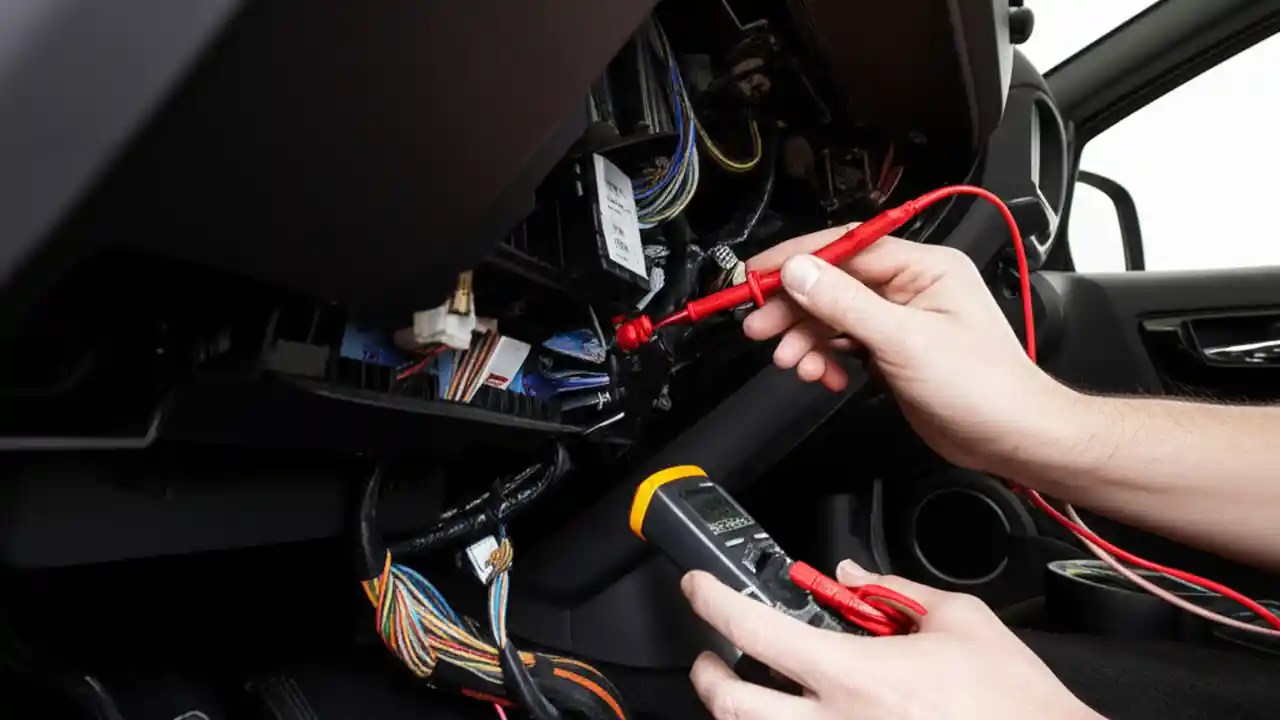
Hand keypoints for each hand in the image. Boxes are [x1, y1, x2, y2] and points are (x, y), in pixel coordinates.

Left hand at [683, 561, 1099, 719]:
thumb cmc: (1012, 700)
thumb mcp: (959, 619)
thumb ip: (895, 590)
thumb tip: (855, 578)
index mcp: (856, 675)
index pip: (756, 630)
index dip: (712, 600)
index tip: (698, 586)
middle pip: (731, 704)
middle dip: (708, 674)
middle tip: (713, 654)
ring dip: (743, 709)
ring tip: (753, 688)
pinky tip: (807, 710)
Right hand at [743, 228, 1079, 472]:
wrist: (1010, 437)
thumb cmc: (983, 387)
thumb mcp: (903, 340)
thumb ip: (845, 304)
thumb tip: (799, 271)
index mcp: (924, 266)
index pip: (846, 247)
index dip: (796, 260)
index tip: (757, 275)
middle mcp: (911, 286)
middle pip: (833, 282)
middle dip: (793, 306)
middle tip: (758, 325)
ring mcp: (901, 319)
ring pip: (834, 316)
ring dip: (806, 338)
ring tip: (789, 361)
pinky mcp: (893, 350)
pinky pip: (844, 343)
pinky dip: (825, 359)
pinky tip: (820, 375)